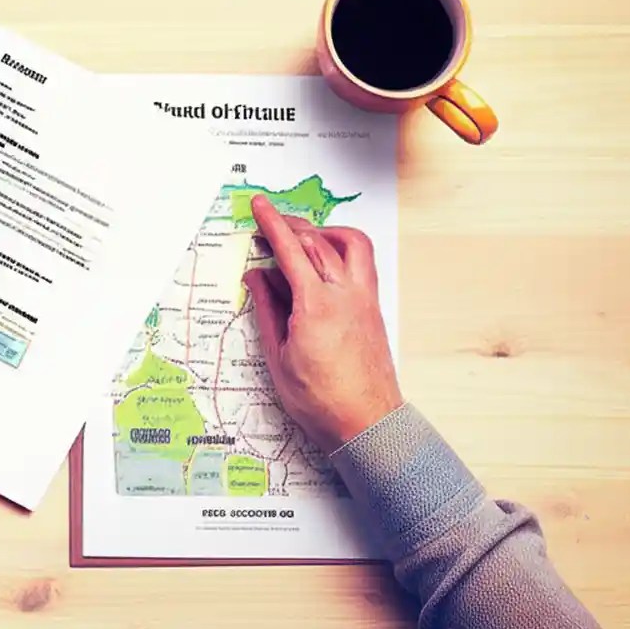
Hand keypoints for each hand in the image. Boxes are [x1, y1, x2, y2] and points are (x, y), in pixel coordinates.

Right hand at [242, 195, 401, 452]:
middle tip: (269, 226)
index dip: (272, 223)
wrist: (366, 423)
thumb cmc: (320, 400)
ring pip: (349, 243)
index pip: (290, 250)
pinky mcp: (373, 307)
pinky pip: (361, 263)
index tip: (260, 205)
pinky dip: (342, 250)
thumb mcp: (277, 357)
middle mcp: (345, 294)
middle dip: (290, 227)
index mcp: (315, 306)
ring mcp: (364, 299)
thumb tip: (256, 276)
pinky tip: (325, 264)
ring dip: (323, 233)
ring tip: (302, 240)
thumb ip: (267, 309)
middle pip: (317, 241)